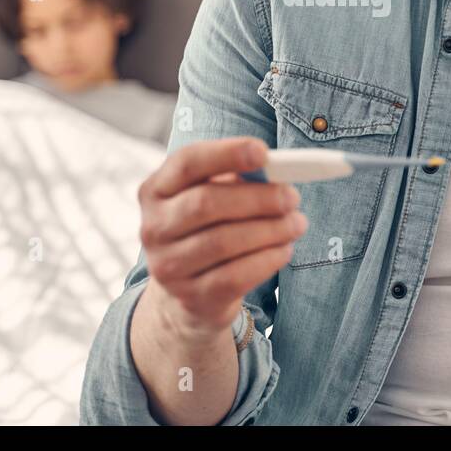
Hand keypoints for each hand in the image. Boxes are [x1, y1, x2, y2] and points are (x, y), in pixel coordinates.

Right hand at [137, 137, 305, 342]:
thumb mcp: (212, 198)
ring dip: (270, 230)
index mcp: (156, 190)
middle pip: (206, 203)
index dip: (226, 153)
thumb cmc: (208, 230)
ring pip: (223, 242)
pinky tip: (284, 250)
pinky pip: (234, 276)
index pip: (187, 162)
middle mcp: (153, 227)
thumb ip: (236, 180)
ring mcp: (167, 266)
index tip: (264, 152)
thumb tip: (277, 170)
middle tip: (292, 197)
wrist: (187, 293)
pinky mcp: (190, 297)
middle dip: (257, 198)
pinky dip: (266, 260)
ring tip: (297, 224)